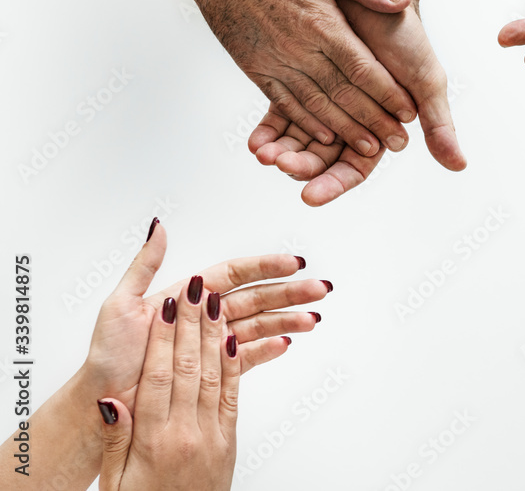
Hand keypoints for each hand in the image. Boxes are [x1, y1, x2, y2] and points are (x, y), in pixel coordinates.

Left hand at [83, 219, 330, 409]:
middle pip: (257, 298)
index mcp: (190, 295)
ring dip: (287, 320)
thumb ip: (144, 264)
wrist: (103, 399)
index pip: (236, 274)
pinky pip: (246, 358)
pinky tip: (287, 343)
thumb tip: (159, 226)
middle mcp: (205, 316)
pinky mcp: (213, 370)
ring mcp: (212, 342)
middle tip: (320, 289)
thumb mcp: (119, 303)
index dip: (266, 267)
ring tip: (313, 319)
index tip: (294, 263)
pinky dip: (268, 351)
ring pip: (259, 325)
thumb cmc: (108, 355)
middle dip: (291, 293)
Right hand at [97, 279, 239, 490]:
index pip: (159, 376)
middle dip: (193, 324)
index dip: (164, 339)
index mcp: (155, 440)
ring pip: (215, 374)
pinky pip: (232, 394)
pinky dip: (234, 363)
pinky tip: (234, 338)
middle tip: (195, 289)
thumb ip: (117, 439)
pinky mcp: (229, 439)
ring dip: (215, 334)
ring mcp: (213, 434)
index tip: (166, 307)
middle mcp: (188, 432)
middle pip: (190, 366)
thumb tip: (110, 402)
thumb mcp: (116, 481)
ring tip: (215, 301)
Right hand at [182, 0, 417, 156]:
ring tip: (369, 150)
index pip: (362, 69)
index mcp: (321, 23)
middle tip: (399, 143)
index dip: (388, 94)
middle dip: (373, 122)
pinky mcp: (255, 68)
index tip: (410, 113)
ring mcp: (274, 61)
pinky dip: (306, 123)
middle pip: (343, 94)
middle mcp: (298, 48)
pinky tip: (325, 138)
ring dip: (344, 131)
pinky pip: (284, 103)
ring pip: (315, 105)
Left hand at [249, 0, 465, 205]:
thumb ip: (439, 124)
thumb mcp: (426, 80)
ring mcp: (324, 103)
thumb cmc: (405, 35)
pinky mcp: (300, 82)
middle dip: (301, 166)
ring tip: (264, 153)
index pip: (355, 167)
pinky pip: (281, 114)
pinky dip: (269, 130)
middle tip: (280, 164)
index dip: (335, 183)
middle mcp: (350, 121)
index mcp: (380, 128)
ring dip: (281, 151)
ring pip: (299, 140)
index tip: (311, 194)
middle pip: (322, 158)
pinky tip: (255, 140)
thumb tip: (458, 165)